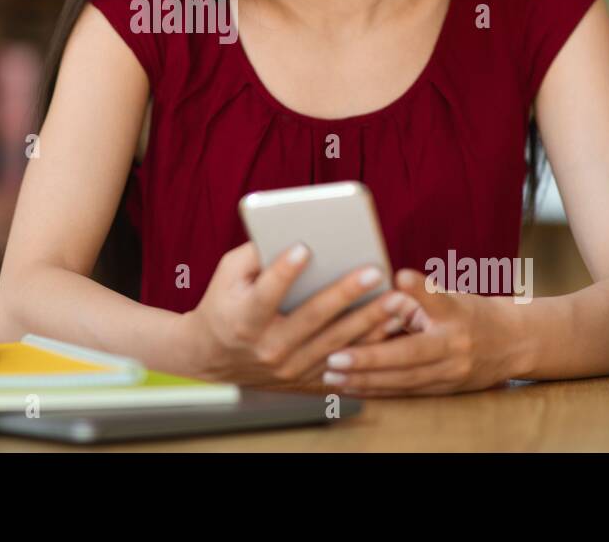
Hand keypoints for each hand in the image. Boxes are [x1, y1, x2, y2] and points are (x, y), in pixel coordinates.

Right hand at [180, 242, 418, 388]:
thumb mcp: (226, 274)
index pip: (265, 294)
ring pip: (335, 343)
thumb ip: (255, 253)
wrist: (212, 357)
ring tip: (396, 299)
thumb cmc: (224, 304)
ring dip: (369, 321)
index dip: (283, 272)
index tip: (303, 248)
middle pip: (311, 319)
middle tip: (373, 271)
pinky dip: (369, 342)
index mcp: (243, 319)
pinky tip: (391, 324)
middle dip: (345, 294)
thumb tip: (294, 232)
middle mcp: (267, 347)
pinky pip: (343, 359)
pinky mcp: (305, 376)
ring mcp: (288, 366)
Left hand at [316, 269, 522, 395]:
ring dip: (365, 380)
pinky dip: (376, 390)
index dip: (419, 290)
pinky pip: (406, 392)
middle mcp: (455, 346)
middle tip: (334, 357)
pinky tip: (350, 388)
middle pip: (410, 354)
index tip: (398, 279)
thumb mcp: (451, 296)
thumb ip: (422, 294)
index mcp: (456, 314)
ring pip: (404, 380)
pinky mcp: (445, 390)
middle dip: (369, 359)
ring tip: (332, 376)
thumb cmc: (471, 312)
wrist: (514, 344)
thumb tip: (392, 282)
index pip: (437, 299)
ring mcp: (451, 372)